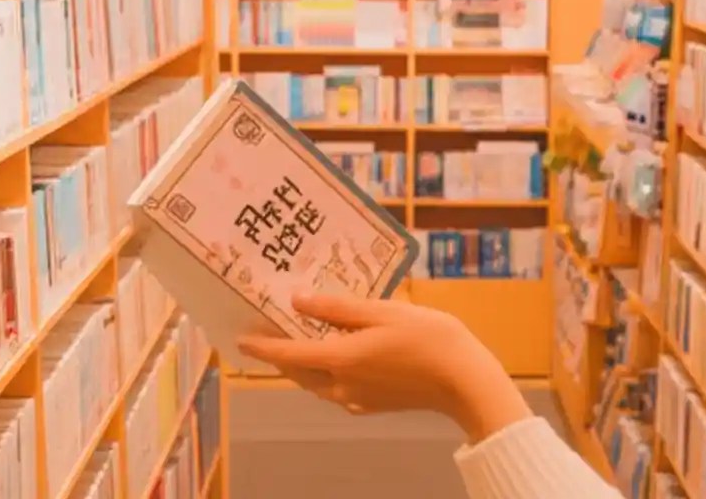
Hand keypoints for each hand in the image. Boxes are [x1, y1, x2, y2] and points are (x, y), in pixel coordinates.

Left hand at [237, 293, 532, 442]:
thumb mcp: (383, 311)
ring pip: (317, 382)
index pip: (288, 355)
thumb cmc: (429, 338)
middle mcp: (342, 385)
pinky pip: (337, 387)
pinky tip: (339, 350)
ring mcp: (357, 399)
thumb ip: (337, 307)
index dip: (262, 347)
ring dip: (303, 363)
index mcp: (341, 360)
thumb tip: (298, 302)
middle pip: (299, 371)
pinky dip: (327, 370)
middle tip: (268, 330)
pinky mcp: (373, 404)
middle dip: (281, 354)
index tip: (240, 338)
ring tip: (300, 337)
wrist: (465, 381)